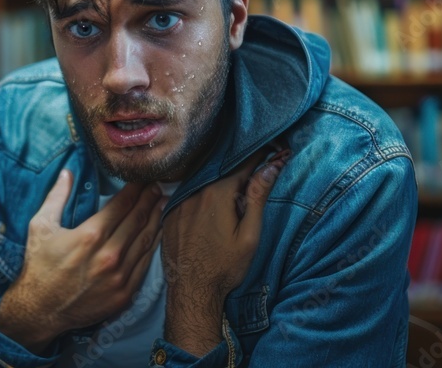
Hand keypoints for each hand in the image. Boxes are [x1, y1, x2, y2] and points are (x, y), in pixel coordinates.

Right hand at [0, 169, 164, 353]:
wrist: (39, 310)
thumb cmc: (38, 267)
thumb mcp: (40, 226)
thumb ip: (56, 197)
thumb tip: (67, 172)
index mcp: (90, 235)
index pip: (122, 205)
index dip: (135, 190)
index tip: (143, 180)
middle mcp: (108, 255)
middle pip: (138, 220)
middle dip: (149, 200)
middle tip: (157, 187)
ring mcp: (119, 276)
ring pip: (145, 241)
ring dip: (156, 219)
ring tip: (162, 204)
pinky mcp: (124, 294)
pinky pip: (144, 264)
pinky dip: (152, 246)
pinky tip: (156, 233)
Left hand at [161, 147, 288, 356]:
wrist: (192, 291)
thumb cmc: (225, 267)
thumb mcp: (249, 235)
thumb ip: (258, 198)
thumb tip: (271, 167)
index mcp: (216, 194)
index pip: (241, 165)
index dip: (257, 158)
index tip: (271, 151)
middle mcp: (193, 192)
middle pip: (220, 172)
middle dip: (237, 171)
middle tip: (253, 172)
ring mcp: (177, 202)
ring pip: (202, 183)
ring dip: (218, 183)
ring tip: (232, 192)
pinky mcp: (169, 214)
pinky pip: (188, 195)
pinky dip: (201, 195)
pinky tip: (210, 208)